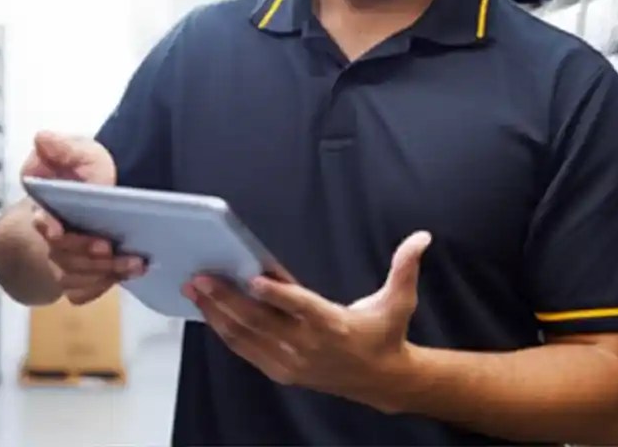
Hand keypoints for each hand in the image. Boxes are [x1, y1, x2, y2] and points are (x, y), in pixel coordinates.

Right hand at [22, 132, 143, 304]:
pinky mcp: (80, 276)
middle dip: (85, 254)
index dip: (46, 228)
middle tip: (109, 248)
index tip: (54, 229)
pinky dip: (101, 287)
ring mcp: (65, 260)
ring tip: (135, 263)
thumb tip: (42, 138)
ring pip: (75, 277)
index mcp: (48, 209)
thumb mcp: (79, 153)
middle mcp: (53, 239)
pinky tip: (127, 277)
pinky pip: (83, 291)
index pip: (41, 223)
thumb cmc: (87, 172)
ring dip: (104, 272)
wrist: (99, 195)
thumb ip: (62, 148)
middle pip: (62, 255)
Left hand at [184, 231, 431, 412]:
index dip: (278, 295)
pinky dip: (224, 330)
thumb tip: (422, 237)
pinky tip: (208, 311)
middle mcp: (308, 346)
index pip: (302, 307)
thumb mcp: (400, 300)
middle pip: (262, 321)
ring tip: (195, 289)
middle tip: (203, 276)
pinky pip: (245, 350)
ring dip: (217, 313)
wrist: (381, 381)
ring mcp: (291, 361)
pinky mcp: (280, 370)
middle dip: (228, 298)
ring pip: (246, 336)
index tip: (255, 279)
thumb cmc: (385, 334)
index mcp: (334, 325)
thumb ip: (404, 267)